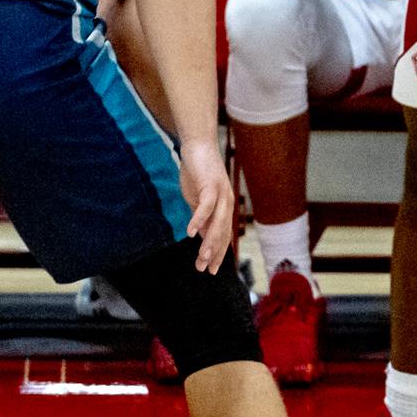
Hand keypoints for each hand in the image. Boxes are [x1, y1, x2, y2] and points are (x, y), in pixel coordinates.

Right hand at [179, 140, 236, 273]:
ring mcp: (221, 194)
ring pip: (217, 223)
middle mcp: (227, 203)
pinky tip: (190, 233)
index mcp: (224, 207)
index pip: (223, 235)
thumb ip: (202, 217)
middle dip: (213, 253)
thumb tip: (201, 236)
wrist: (198, 147)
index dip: (218, 253)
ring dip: (209, 242)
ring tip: (201, 258)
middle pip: (222, 233)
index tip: (210, 270)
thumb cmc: (197, 173)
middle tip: (204, 270)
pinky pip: (206, 206)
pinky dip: (198, 220)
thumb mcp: (198, 200)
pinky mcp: (211, 185)